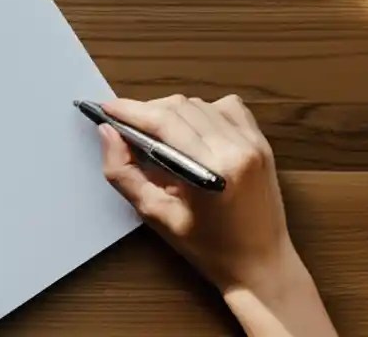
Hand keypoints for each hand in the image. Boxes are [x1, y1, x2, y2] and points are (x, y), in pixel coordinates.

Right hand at [98, 95, 335, 335]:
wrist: (261, 263)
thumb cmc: (210, 248)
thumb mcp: (157, 215)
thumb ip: (124, 173)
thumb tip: (107, 134)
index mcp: (212, 170)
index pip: (162, 122)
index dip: (130, 111)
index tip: (107, 109)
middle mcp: (237, 148)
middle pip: (179, 107)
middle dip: (146, 110)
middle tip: (124, 124)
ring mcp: (253, 141)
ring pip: (199, 104)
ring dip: (171, 110)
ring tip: (155, 130)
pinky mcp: (261, 141)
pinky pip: (226, 107)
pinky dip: (202, 110)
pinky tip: (191, 129)